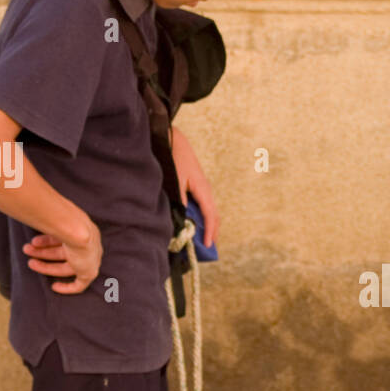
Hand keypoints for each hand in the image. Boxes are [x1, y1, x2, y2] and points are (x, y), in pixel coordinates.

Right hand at [23, 222, 101, 293]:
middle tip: (28, 250)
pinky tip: (54, 287)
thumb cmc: (61, 220)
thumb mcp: (52, 216)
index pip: (64, 238)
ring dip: (46, 265)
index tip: (36, 242)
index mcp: (82, 230)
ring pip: (66, 266)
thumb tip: (28, 209)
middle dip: (44, 253)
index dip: (49, 242)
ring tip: (30, 261)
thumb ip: (42, 217)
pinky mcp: (90, 272)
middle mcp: (89, 244)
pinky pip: (80, 284)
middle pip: (63, 253)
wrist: (74, 229)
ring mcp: (91, 258)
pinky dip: (67, 287)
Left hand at [171, 127, 218, 245]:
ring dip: (209, 226)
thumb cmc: (175, 158)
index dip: (209, 232)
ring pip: (210, 212)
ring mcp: (203, 189)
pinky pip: (204, 207)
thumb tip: (184, 218)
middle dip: (213, 232)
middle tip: (209, 250)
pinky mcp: (198, 187)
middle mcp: (206, 191)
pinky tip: (196, 224)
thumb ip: (180, 199)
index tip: (207, 246)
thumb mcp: (175, 180)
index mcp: (203, 190)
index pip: (210, 216)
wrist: (174, 140)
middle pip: (214, 216)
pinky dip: (203, 218)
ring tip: (204, 240)